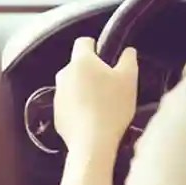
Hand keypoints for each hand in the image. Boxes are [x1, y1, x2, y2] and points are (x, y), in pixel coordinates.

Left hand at [53, 37, 137, 158]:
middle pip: (78, 65)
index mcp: (81, 61)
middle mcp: (64, 74)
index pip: (84, 41)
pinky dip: (78, 108)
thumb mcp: (129, 79)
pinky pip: (69, 104)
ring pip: (73, 85)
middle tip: (110, 85)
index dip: (96, 46)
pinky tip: (92, 119)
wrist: (92, 142)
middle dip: (92, 72)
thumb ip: (128, 59)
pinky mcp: (56, 114)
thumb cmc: (112, 106)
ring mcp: (57, 95)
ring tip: (102, 105)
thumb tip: (127, 51)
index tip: (107, 59)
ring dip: (84, 90)